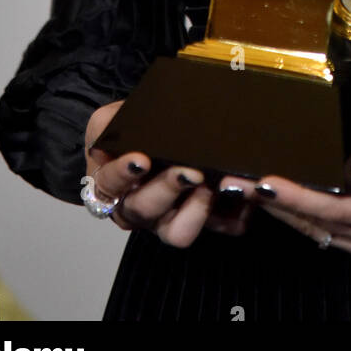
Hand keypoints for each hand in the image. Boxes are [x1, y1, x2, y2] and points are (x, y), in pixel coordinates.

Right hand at [83, 101, 258, 245]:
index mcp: (112, 185)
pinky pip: (214, 229)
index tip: (141, 160)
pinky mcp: (198, 223)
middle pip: (145, 210)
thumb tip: (117, 130)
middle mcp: (137, 208)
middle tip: (190, 172)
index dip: (123, 174)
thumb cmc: (135, 129)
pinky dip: (229, 217)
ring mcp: (166, 220)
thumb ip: (112, 124)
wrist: (161, 137)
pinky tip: (241, 202)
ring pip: (178, 232)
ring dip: (197, 210)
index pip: (109, 185)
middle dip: (168, 188)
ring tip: (212, 185)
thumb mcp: (116, 119)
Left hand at [251, 132, 350, 263]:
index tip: (264, 182)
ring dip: (287, 212)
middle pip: (317, 222)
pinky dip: (306, 219)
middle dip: (277, 203)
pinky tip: (287, 205)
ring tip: (253, 192)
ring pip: (320, 230)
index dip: (295, 195)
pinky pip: (331, 233)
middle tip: (242, 184)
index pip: (330, 206)